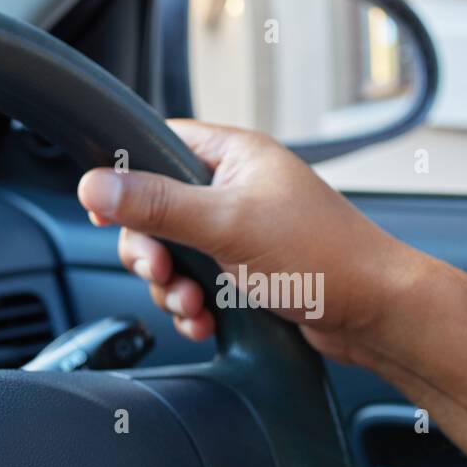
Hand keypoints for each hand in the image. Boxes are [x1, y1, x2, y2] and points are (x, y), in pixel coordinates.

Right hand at [77, 118, 466, 461]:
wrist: (372, 314)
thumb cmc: (322, 256)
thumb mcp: (225, 224)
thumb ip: (156, 204)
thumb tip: (95, 185)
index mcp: (232, 156)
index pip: (155, 147)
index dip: (123, 179)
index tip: (102, 212)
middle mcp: (232, 189)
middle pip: (152, 213)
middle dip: (149, 253)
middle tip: (160, 272)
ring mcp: (235, 232)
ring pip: (168, 257)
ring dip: (170, 289)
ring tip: (193, 305)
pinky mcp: (239, 271)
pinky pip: (190, 285)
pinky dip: (189, 307)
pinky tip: (204, 319)